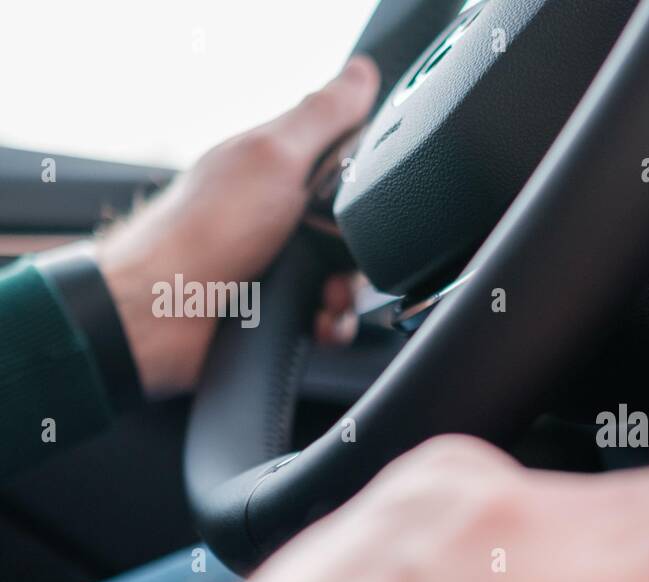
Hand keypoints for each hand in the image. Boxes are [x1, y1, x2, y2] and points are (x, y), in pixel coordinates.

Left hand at [96, 56, 380, 397]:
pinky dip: (331, 322)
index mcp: (276, 165)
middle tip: (342, 258)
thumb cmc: (203, 233)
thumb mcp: (274, 157)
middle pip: (355, 226)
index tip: (369, 197)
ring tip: (326, 300)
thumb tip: (361, 73)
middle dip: (360, 250)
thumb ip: (322, 115)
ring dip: (346, 294)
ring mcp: (277, 259)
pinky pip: (327, 314)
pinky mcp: (278, 303)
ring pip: (346, 274)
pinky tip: (317, 321)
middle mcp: (278, 210)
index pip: (347, 158)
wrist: (161, 311)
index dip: (368, 178)